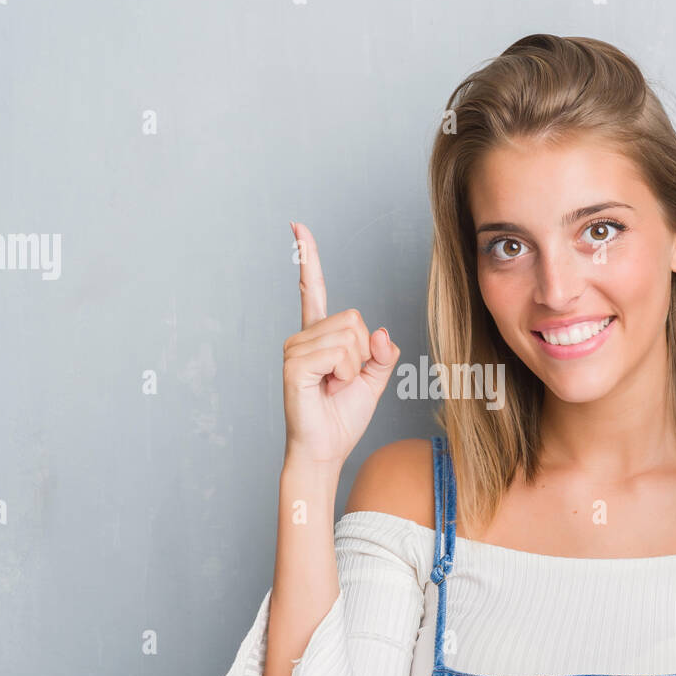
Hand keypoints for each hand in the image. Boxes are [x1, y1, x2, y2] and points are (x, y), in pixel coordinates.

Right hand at [282, 221, 400, 467]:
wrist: (326, 449)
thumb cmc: (342, 418)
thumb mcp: (373, 380)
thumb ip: (381, 354)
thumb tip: (380, 333)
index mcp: (319, 336)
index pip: (314, 289)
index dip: (308, 257)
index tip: (297, 226)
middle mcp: (303, 337)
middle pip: (354, 319)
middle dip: (363, 352)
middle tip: (345, 380)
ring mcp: (295, 349)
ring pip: (349, 336)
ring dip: (353, 367)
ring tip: (334, 386)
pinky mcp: (294, 365)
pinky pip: (338, 353)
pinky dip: (344, 373)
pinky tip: (328, 388)